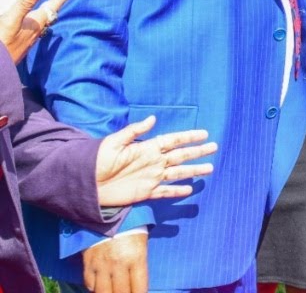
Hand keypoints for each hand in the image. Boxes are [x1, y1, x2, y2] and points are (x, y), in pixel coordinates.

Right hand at [1, 0, 69, 63]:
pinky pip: (29, 35)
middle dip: (51, 9)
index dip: (57, 1)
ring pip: (39, 28)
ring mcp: (25, 42)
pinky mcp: (17, 49)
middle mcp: (33, 34)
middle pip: (46, 18)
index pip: (49, 10)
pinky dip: (33, 28)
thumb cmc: (2, 42)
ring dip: (43, 19)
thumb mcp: (12, 19)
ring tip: (46, 14)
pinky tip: (28, 31)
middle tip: (59, 2)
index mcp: (34, 24)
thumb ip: (25, 3)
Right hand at [83, 230, 147, 292]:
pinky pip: (90, 284)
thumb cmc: (131, 227)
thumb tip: (139, 285)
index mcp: (136, 258)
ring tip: (114, 292)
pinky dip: (95, 289)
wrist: (108, 212)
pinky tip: (100, 288)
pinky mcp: (88, 263)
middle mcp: (119, 264)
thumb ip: (140, 265)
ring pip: (103, 292)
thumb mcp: (142, 244)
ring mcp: (102, 265)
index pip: (139, 289)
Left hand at [95, 116, 216, 206]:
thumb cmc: (96, 161)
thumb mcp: (113, 142)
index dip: (188, 137)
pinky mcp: (145, 193)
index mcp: (147, 148)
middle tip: (214, 147)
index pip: (173, 140)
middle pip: (181, 156)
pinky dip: (177, 191)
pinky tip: (189, 190)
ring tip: (210, 168)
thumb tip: (153, 118)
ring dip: (193, 171)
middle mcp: (153, 162)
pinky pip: (165, 192)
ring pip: (178, 173)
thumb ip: (134, 131)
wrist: (85, 184)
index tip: (204, 133)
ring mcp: (151, 178)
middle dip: (197, 151)